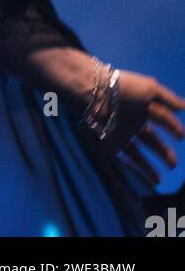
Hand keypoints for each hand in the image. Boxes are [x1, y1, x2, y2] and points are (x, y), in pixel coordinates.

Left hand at [89, 70, 184, 188]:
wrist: (93, 94)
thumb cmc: (123, 88)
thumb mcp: (149, 88)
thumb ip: (168, 99)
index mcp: (141, 106)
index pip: (161, 119)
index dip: (173, 127)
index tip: (181, 136)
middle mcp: (131, 121)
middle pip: (150, 139)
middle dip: (162, 151)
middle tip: (173, 163)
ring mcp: (119, 135)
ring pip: (136, 154)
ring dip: (147, 167)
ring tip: (159, 179)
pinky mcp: (108, 146)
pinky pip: (122, 162)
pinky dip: (134, 172)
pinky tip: (145, 181)